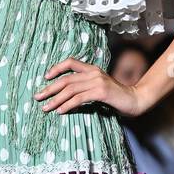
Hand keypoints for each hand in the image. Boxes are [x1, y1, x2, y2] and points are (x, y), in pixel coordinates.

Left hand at [33, 58, 148, 116]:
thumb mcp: (99, 88)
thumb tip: (66, 94)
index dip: (56, 68)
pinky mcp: (100, 92)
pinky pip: (79, 99)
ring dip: (55, 100)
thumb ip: (85, 87)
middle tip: (37, 97)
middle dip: (49, 89)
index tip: (45, 78)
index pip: (70, 62)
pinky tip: (60, 111)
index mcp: (92, 69)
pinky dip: (67, 105)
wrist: (135, 100)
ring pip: (70, 90)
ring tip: (46, 108)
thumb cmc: (116, 97)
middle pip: (66, 79)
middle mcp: (93, 73)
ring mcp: (97, 81)